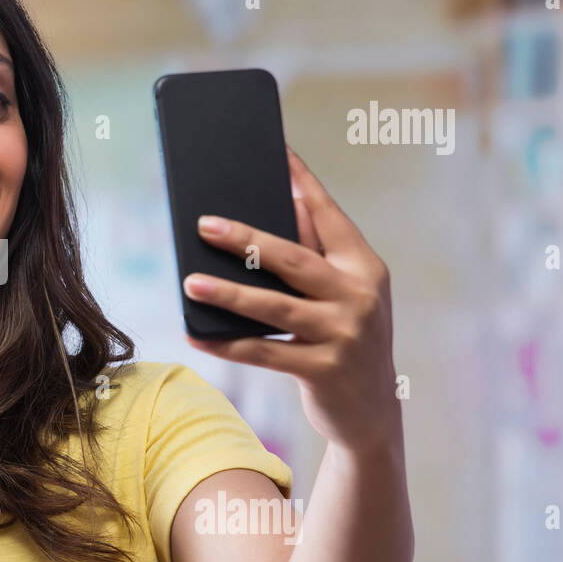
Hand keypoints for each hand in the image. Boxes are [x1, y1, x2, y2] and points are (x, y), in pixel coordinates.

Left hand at [181, 145, 400, 454]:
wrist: (372, 413)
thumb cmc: (345, 340)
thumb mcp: (344, 295)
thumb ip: (316, 254)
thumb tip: (277, 203)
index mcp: (364, 266)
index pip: (328, 215)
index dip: (301, 181)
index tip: (276, 148)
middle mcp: (359, 296)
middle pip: (293, 258)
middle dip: (245, 238)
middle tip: (203, 223)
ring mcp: (344, 334)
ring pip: (273, 307)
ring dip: (227, 293)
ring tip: (190, 282)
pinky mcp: (323, 370)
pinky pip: (263, 352)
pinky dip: (226, 343)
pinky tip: (196, 333)